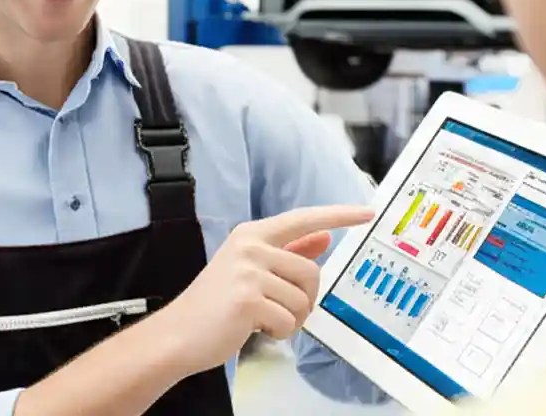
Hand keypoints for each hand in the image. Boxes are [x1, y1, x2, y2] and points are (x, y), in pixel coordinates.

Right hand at [153, 205, 374, 376]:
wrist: (179, 334)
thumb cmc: (216, 305)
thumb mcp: (251, 271)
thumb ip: (288, 253)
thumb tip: (324, 239)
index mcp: (251, 235)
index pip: (304, 219)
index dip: (338, 216)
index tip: (366, 212)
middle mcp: (250, 247)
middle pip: (311, 271)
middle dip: (305, 299)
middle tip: (279, 312)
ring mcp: (248, 271)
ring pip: (302, 299)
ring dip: (291, 320)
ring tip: (263, 320)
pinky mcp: (248, 299)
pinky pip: (289, 321)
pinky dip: (279, 333)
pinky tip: (255, 329)